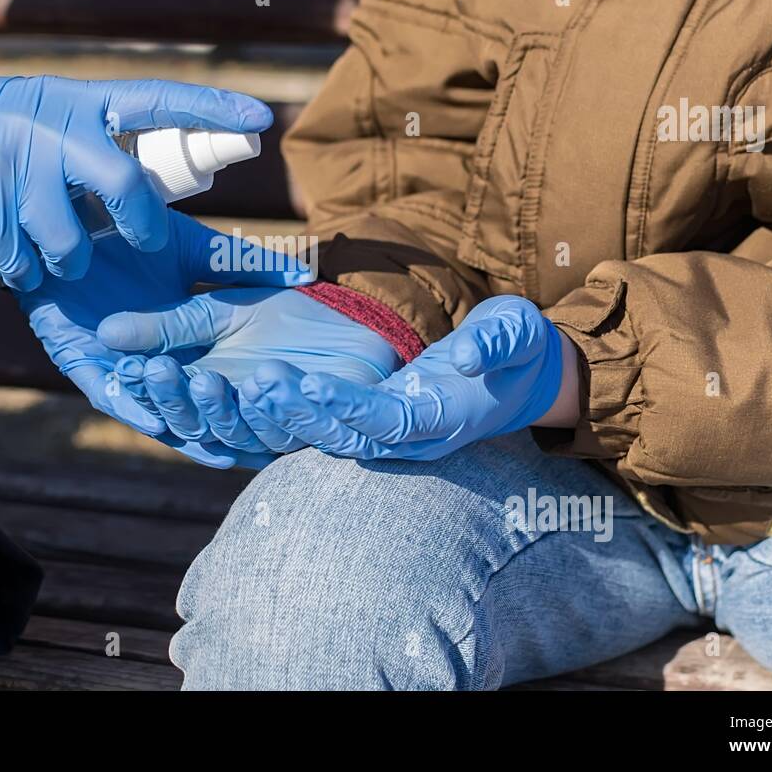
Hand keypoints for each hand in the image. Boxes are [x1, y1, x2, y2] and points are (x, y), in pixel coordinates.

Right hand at [0, 71, 270, 289]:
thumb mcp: (50, 118)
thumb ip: (100, 146)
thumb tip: (161, 188)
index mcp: (79, 102)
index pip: (156, 99)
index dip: (209, 109)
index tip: (262, 119)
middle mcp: (52, 126)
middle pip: (126, 185)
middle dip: (142, 225)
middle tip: (146, 241)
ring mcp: (14, 165)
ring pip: (70, 241)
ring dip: (66, 259)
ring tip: (50, 249)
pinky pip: (22, 260)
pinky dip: (22, 268)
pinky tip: (7, 249)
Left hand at [14, 212, 312, 466]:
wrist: (72, 211)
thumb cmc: (133, 227)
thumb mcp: (199, 248)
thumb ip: (245, 264)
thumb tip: (303, 277)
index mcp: (184, 340)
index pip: (220, 379)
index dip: (252, 398)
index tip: (287, 411)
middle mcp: (152, 361)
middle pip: (189, 402)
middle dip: (218, 417)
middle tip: (253, 436)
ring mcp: (115, 366)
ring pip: (151, 405)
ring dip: (178, 415)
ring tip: (211, 440)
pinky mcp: (80, 362)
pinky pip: (106, 393)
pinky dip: (130, 407)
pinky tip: (154, 423)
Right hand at [96, 289, 400, 461]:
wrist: (358, 316)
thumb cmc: (285, 314)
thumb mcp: (218, 311)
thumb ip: (169, 325)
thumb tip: (106, 333)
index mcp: (211, 401)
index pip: (170, 407)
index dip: (151, 391)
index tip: (130, 365)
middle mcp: (244, 425)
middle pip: (202, 427)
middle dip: (183, 400)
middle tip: (168, 369)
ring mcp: (288, 433)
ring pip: (251, 434)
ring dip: (232, 409)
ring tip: (215, 376)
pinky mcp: (336, 433)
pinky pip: (312, 429)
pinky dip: (296, 406)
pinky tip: (279, 381)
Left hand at [235, 295, 567, 459]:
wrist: (522, 376)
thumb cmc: (519, 349)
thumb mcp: (519, 335)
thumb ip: (497, 344)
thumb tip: (472, 354)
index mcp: (446, 417)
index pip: (391, 420)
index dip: (351, 407)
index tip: (312, 384)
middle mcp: (414, 435)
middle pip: (348, 437)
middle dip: (303, 413)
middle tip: (259, 381)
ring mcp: (392, 431)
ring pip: (331, 436)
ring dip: (289, 415)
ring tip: (248, 384)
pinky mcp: (376, 418)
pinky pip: (329, 424)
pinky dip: (294, 413)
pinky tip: (255, 393)